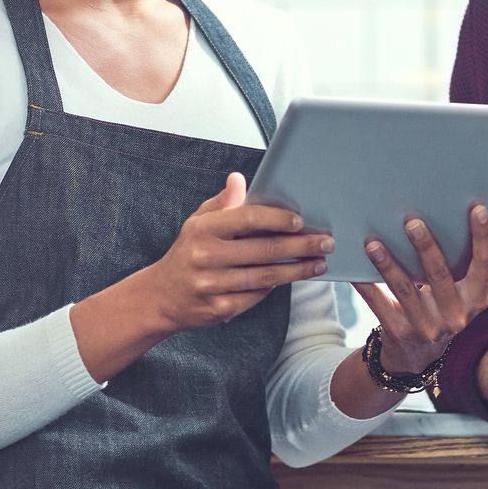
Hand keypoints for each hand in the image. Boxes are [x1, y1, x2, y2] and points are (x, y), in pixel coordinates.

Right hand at [136, 172, 330, 332]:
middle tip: (326, 242)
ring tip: (319, 263)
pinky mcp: (220, 309)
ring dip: (298, 270)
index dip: (277, 219)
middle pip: (264, 251)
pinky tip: (293, 278)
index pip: (247, 219)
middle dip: (300, 246)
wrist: (161, 296)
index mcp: (204, 230)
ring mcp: (213, 285)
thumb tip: (239, 179)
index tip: (301, 220)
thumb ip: (223, 203)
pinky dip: (277, 287)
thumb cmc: (187, 253)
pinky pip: (257, 297)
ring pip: (266, 277)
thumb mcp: (198, 222)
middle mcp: (206, 257)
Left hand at [356, 204, 487, 374]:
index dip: (483, 237)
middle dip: (426, 247)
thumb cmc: (445, 310)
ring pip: (406, 289)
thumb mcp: (471, 295)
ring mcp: (426, 327)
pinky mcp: (399, 333)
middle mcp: (456, 316)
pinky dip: (366, 286)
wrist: (415, 357)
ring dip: (389, 264)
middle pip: (440, 275)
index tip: (477, 209)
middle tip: (412, 221)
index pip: (485, 265)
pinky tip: (355, 267)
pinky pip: (379, 304)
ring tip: (373, 242)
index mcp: (477, 300)